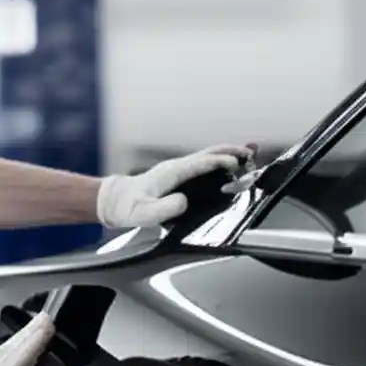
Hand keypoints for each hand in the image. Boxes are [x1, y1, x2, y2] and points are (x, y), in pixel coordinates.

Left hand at [0, 312, 54, 365]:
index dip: (31, 344)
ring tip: (38, 326)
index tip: (46, 329)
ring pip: (6, 351)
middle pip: (12, 349)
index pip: (14, 358)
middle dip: (30, 334)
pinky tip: (17, 348)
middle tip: (47, 318)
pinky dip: (12, 350)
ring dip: (23, 338)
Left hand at [96, 144, 255, 227]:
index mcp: (171, 172)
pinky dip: (219, 162)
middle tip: (251, 153)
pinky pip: (203, 165)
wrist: (115, 201)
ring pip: (207, 157)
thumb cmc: (128, 207)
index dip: (218, 162)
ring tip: (249, 154)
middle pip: (208, 154)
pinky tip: (229, 166)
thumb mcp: (143, 213)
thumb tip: (183, 201)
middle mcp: (177, 167)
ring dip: (227, 155)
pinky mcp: (179, 176)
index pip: (200, 163)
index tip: (235, 164)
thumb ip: (163, 209)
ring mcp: (178, 170)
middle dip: (230, 152)